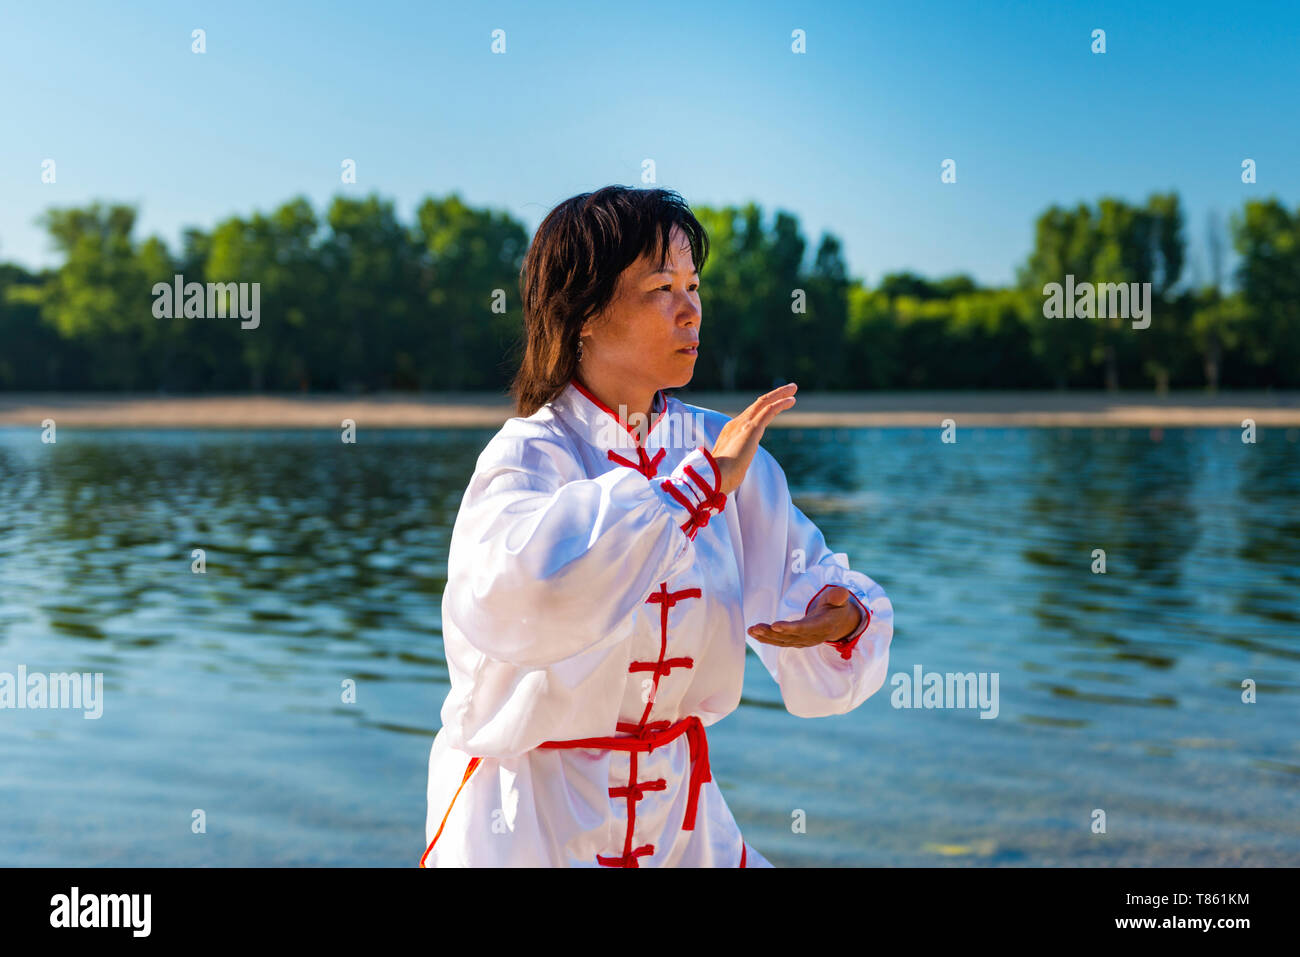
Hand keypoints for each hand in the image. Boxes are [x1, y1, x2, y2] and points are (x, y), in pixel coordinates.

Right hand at [710, 383, 796, 495]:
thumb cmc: (719, 479)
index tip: (776, 405)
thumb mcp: (728, 467)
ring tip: (794, 388)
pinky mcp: (751, 430)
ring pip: (763, 403)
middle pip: (758, 404)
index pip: (750, 415)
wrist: (713, 478)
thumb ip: (734, 464)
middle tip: (790, 388)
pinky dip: (780, 404)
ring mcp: (742, 425)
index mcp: (729, 432)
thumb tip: (735, 471)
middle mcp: (735, 424)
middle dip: (774, 395)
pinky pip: (768, 411)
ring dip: (780, 394)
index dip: (764, 408)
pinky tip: (791, 400)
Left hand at [747, 586, 862, 647]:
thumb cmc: (837, 607)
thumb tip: (841, 592)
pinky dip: (766, 639)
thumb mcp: (841, 600)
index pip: (805, 628)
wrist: (840, 624)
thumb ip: (838, 596)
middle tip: (755, 627)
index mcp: (822, 626)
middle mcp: (811, 637)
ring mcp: (803, 641)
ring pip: (782, 641)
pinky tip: (754, 633)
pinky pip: (780, 642)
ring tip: (751, 630)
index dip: (790, 628)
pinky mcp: (796, 641)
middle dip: (771, 633)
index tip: (775, 625)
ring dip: (765, 636)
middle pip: (789, 636)